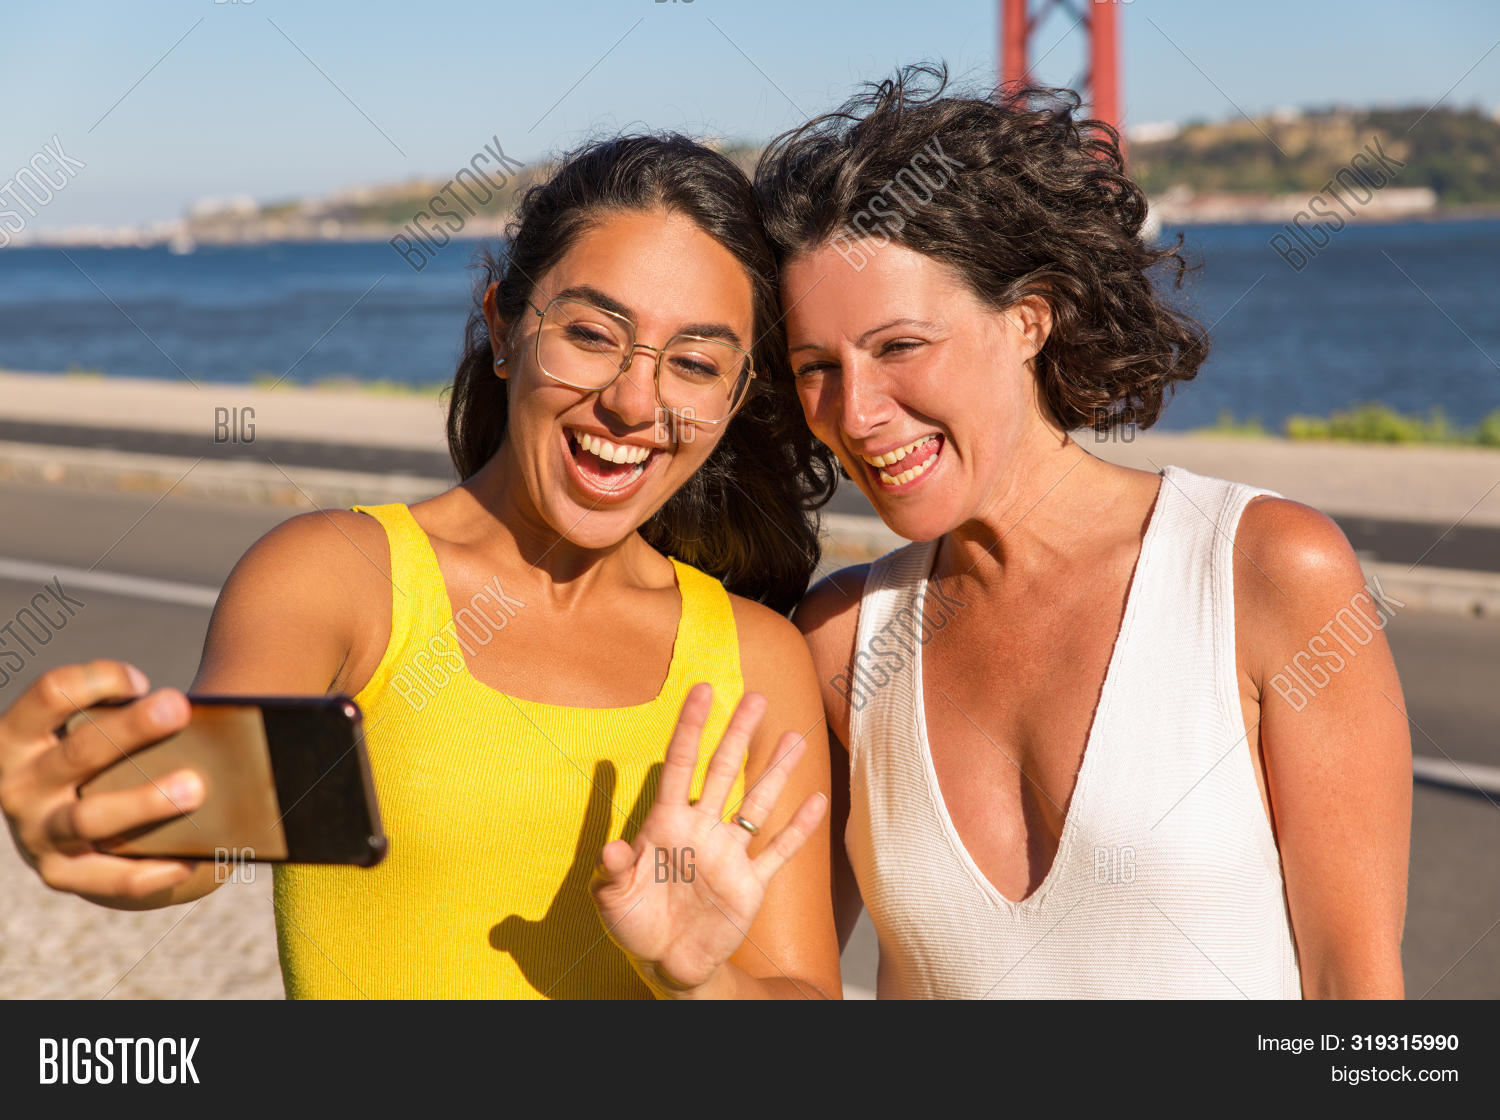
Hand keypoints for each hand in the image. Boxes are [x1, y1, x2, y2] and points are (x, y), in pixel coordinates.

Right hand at [0, 660, 203, 906]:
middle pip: (80, 750)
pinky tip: (191, 859)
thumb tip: (206, 723)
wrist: (74, 834)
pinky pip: (111, 877)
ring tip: (196, 787)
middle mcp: (19, 784)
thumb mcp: (100, 739)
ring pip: (91, 817)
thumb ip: (130, 725)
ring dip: (145, 801)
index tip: (142, 681)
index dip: (96, 680)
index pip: (50, 693)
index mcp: (20, 736)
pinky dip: (153, 870)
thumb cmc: (101, 765)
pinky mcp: (61, 875)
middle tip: (180, 710)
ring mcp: (37, 833)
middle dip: (133, 728)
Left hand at [590, 683, 827, 997]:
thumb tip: (611, 849)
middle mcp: (701, 829)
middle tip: (757, 698)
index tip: (701, 691)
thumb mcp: (612, 899)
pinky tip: (816, 802)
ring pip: (756, 804)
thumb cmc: (635, 923)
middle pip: (724, 772)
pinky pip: (777, 852)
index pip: (679, 765)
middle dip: (739, 735)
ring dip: (776, 773)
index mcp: (666, 824)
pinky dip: (797, 830)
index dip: (690, 728)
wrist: (667, 963)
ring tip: (795, 739)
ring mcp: (728, 855)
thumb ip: (612, 872)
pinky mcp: (750, 884)